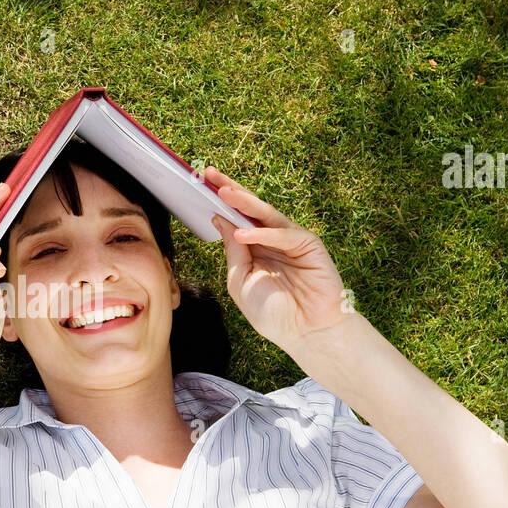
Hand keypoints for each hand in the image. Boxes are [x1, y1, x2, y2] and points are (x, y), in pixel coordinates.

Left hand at [205, 166, 358, 355]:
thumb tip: (220, 219)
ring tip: (222, 190)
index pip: (235, 219)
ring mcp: (291, 240)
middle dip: (228, 191)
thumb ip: (233, 250)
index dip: (218, 203)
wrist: (305, 333)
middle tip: (208, 174)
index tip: (199, 185)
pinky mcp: (308, 244)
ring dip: (244, 201)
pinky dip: (263, 233)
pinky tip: (243, 232)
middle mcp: (271, 240)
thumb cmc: (273, 313)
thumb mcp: (241, 281)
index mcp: (254, 249)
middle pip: (248, 210)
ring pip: (265, 215)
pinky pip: (282, 234)